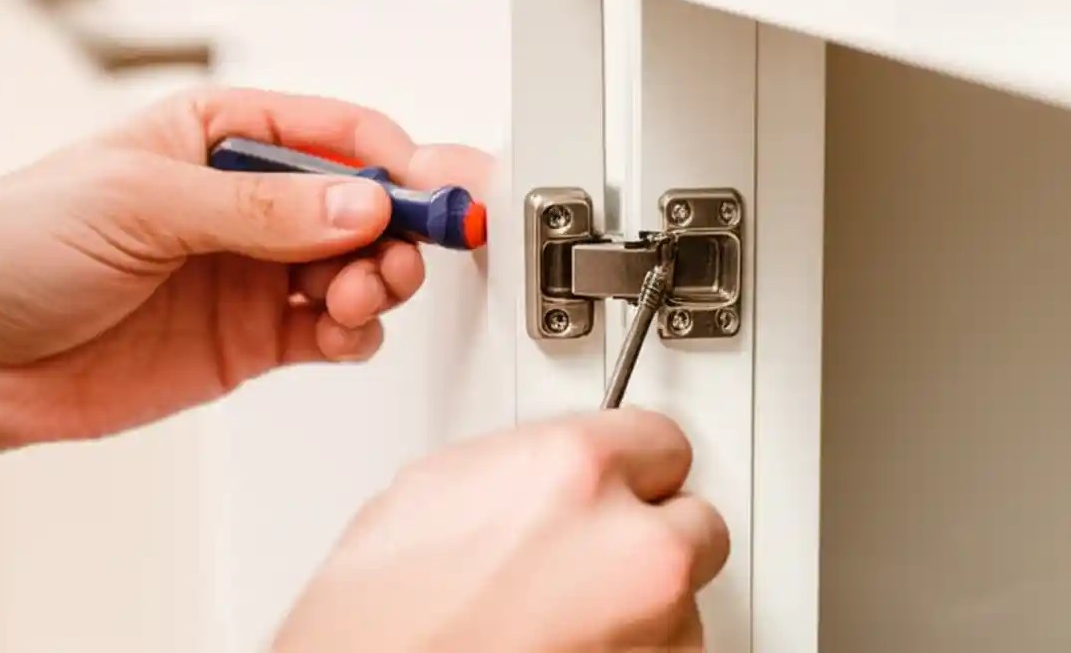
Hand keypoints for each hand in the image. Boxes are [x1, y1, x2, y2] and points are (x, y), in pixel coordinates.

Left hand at [0, 86, 489, 453]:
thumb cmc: (12, 245)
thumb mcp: (137, 201)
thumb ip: (258, 208)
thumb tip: (358, 204)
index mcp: (218, 137)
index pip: (333, 133)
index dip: (391, 159)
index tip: (428, 191)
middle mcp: (246, 204)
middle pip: (361, 205)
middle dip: (393, 228)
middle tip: (398, 254)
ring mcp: (253, 274)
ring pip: (357, 269)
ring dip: (377, 282)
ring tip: (352, 296)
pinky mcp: (252, 340)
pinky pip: (333, 332)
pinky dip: (355, 333)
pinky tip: (339, 331)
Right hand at [273, 408, 729, 651]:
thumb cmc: (374, 624)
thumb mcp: (431, 492)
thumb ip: (520, 466)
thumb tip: (547, 474)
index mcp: (573, 469)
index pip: (663, 438)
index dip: (632, 467)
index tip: (625, 481)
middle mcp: (633, 545)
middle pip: (697, 522)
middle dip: (650, 538)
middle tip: (595, 559)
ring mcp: (655, 629)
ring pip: (686, 601)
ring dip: (643, 607)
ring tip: (561, 619)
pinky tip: (568, 649)